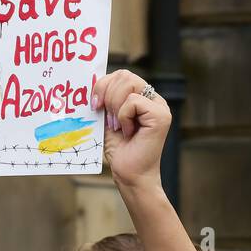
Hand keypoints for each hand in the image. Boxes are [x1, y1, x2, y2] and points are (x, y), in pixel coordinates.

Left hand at [92, 70, 169, 190]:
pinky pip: (133, 102)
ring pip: (129, 84)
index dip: (103, 85)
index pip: (121, 75)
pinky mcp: (161, 116)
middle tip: (107, 118)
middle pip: (125, 74)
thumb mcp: (107, 120)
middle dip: (107, 94)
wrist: (130, 175)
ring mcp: (159, 106)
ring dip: (115, 106)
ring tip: (119, 127)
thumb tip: (90, 82)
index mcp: (142, 98)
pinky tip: (129, 133)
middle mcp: (153, 99)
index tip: (95, 105)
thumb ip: (105, 100)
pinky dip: (123, 117)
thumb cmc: (120, 152)